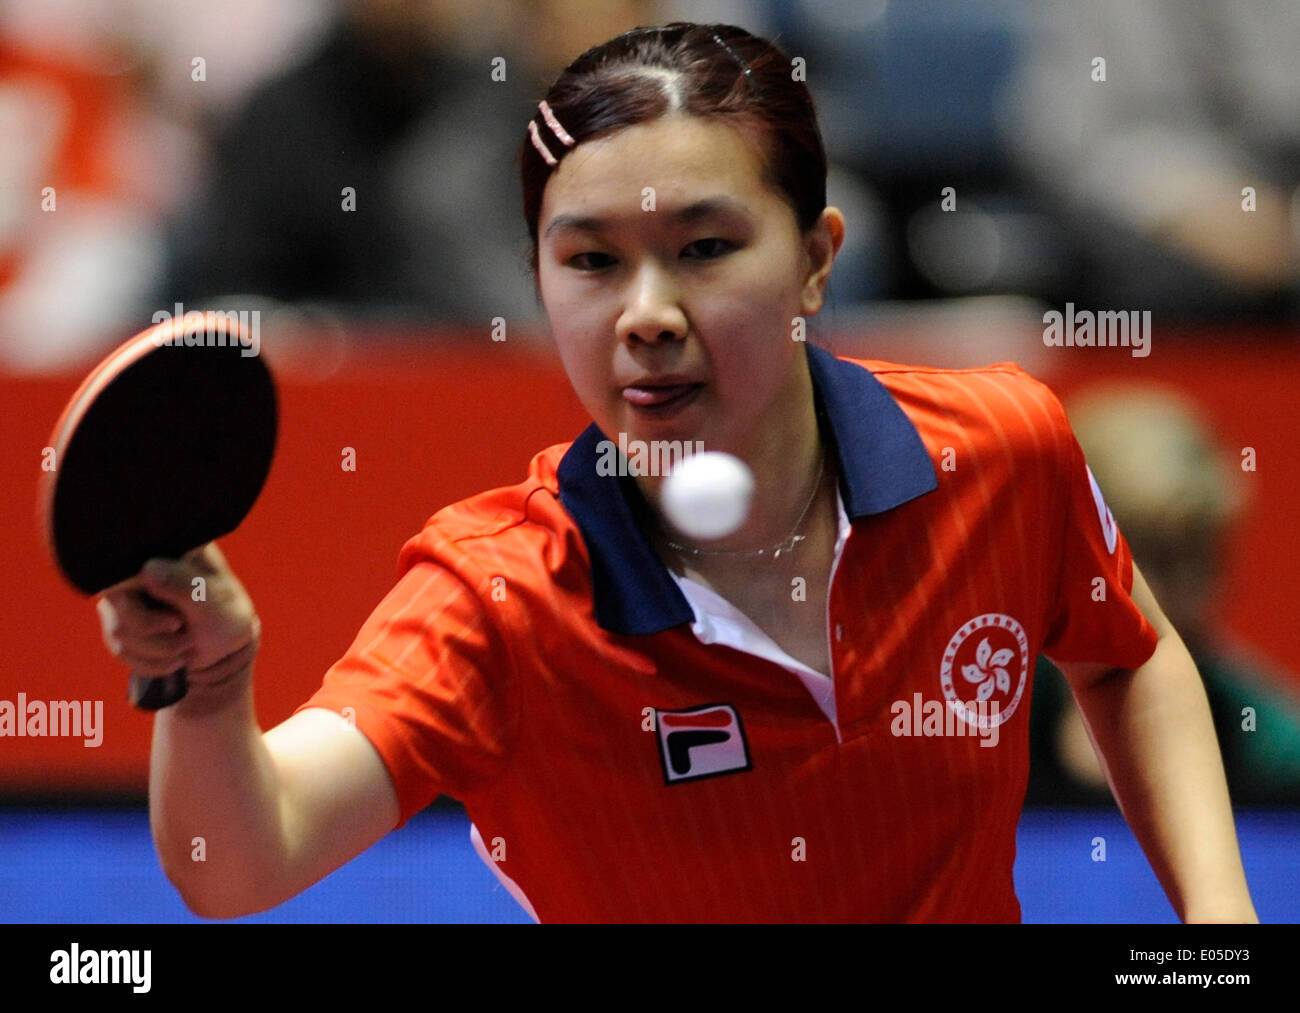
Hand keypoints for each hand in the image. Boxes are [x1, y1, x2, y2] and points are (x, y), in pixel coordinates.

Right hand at [97, 542, 259, 703]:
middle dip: (155, 632)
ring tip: (186, 643)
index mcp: (168, 548)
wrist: (224, 647)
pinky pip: (120, 647)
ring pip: (119, 630)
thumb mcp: (216, 601)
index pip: (130, 562)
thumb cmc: (225, 615)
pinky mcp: (120, 620)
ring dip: (158, 649)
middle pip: (118, 601)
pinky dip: (150, 661)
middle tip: (186, 634)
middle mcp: (138, 567)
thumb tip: (147, 570)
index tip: (176, 622)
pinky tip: (173, 658)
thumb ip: (187, 585)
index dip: (143, 598)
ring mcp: (125, 594)